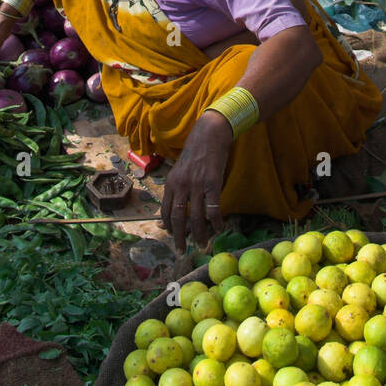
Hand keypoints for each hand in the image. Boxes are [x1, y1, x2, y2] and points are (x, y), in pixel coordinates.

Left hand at [161, 114, 230, 251]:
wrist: (209, 133)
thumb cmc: (196, 153)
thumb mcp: (180, 170)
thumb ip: (177, 189)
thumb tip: (176, 210)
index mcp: (170, 182)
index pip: (165, 211)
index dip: (169, 227)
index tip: (172, 238)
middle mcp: (180, 185)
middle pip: (178, 218)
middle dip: (179, 238)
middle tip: (182, 252)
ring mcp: (196, 184)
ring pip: (196, 217)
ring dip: (199, 234)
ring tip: (202, 246)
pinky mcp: (212, 183)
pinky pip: (213, 209)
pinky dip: (216, 222)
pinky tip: (220, 228)